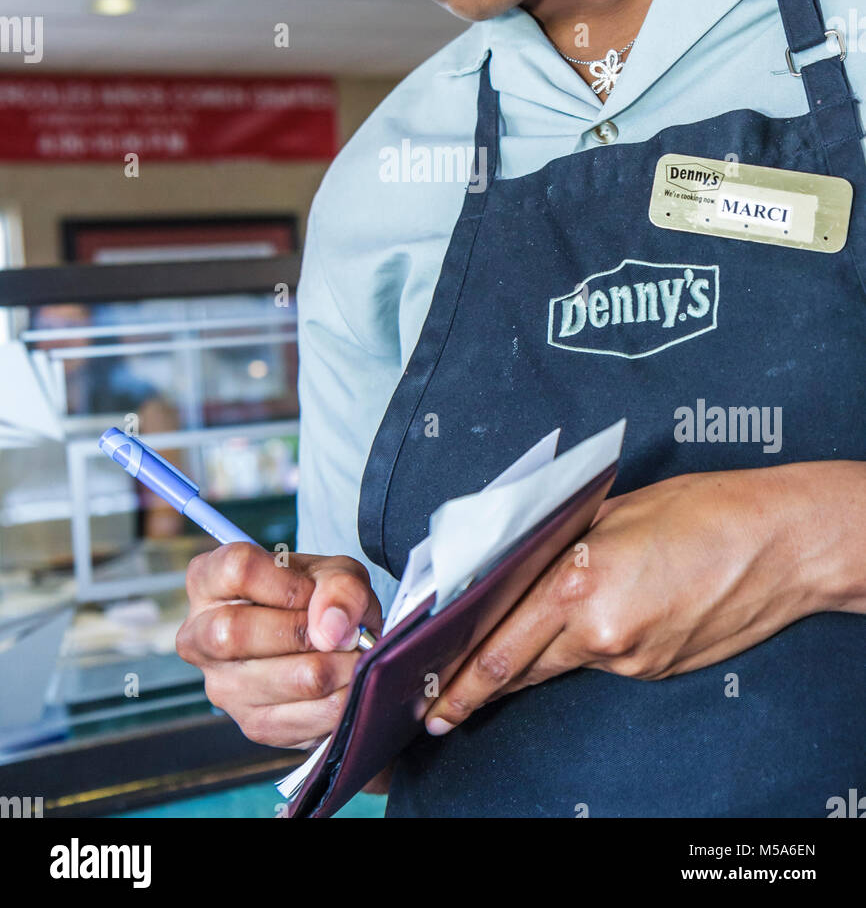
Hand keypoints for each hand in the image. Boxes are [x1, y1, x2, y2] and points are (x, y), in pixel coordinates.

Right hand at [176, 544, 381, 748]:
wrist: (328, 642)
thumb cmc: (318, 596)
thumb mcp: (335, 572)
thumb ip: (339, 585)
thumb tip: (330, 629)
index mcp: (209, 580)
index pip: (236, 570)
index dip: (287, 583)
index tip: (315, 592)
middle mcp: (200, 636)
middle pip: (236, 632)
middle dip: (305, 631)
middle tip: (341, 630)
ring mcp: (222, 686)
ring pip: (285, 679)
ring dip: (337, 666)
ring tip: (353, 654)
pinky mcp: (253, 724)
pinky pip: (307, 717)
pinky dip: (341, 698)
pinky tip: (346, 681)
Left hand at [424, 463, 857, 735]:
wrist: (777, 544)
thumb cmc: (699, 510)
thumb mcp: (610, 513)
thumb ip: (556, 544)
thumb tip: (511, 564)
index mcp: (578, 579)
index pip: (497, 638)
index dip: (457, 670)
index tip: (429, 687)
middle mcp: (598, 628)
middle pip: (517, 669)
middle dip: (471, 694)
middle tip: (439, 712)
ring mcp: (629, 657)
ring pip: (557, 666)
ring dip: (522, 671)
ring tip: (484, 682)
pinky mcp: (653, 669)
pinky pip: (600, 664)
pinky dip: (579, 653)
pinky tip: (580, 636)